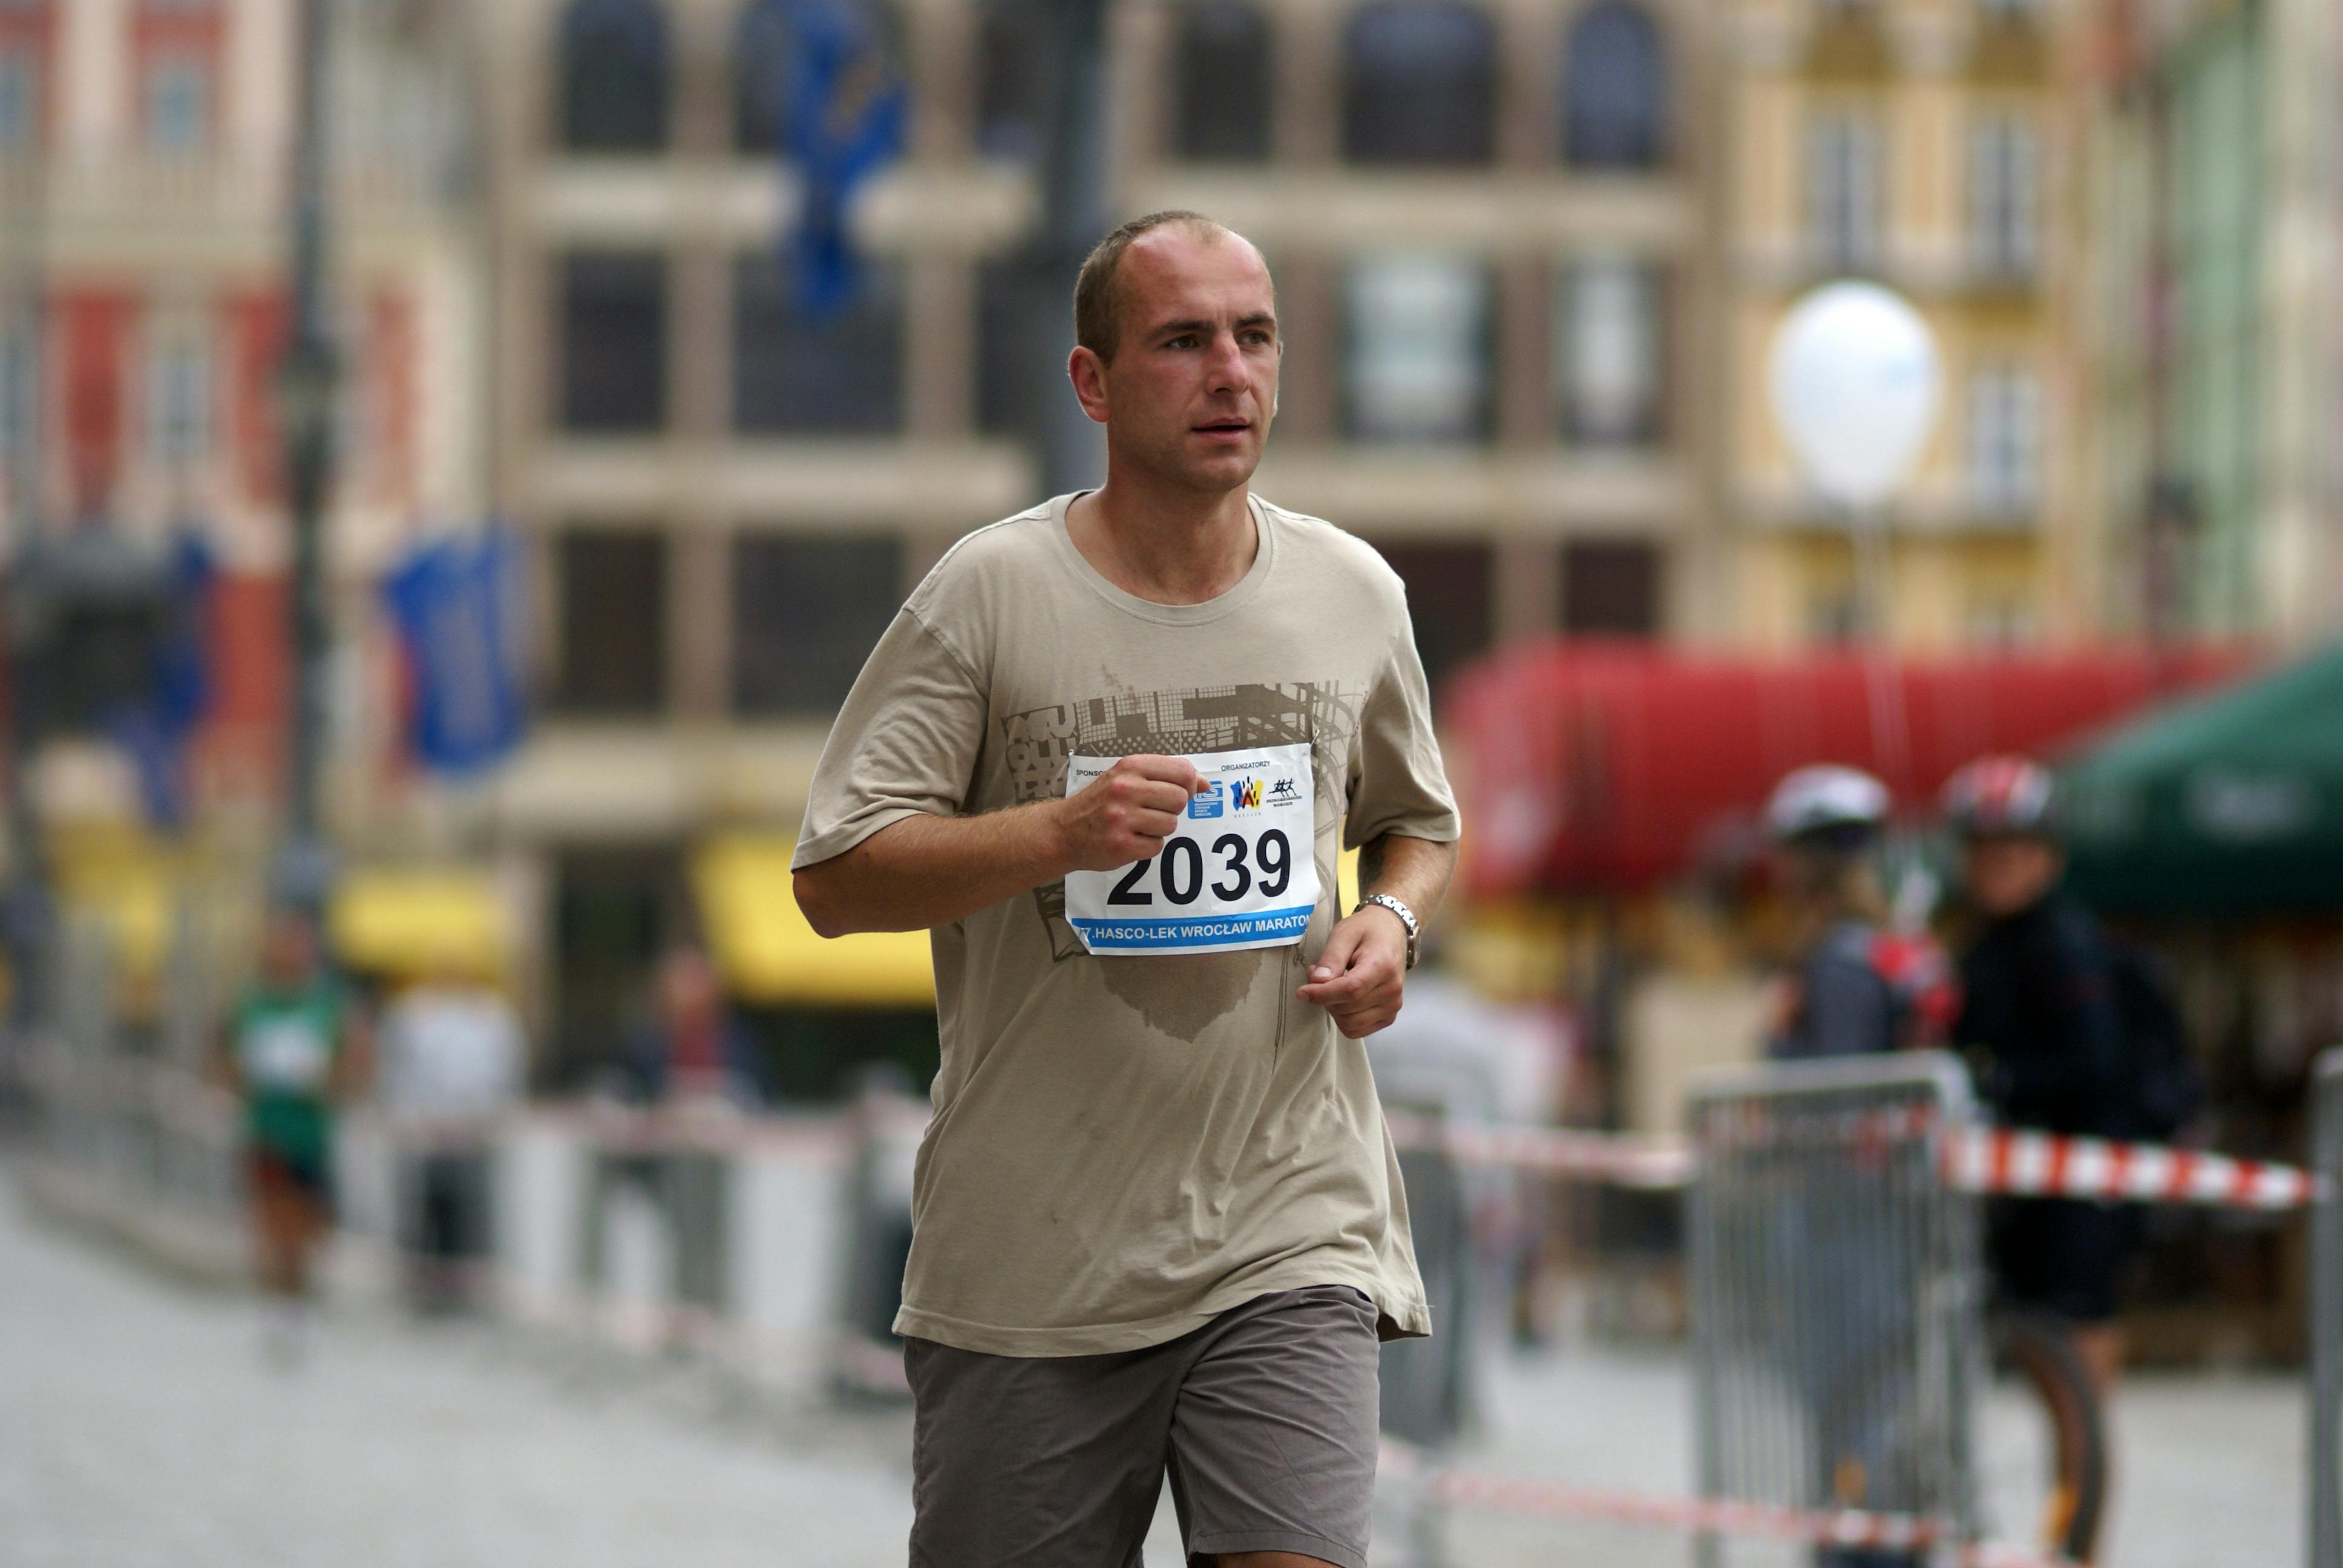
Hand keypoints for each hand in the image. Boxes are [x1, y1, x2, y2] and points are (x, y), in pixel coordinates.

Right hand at [1054, 754, 1204, 872]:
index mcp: (1129, 767)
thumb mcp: (1127, 776)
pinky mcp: (1121, 846)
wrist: (1064, 831)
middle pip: (1180, 799)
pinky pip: (1157, 846)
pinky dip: (1148, 845)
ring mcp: (1122, 819)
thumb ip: (1166, 774)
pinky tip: (1130, 839)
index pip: (1182, 771)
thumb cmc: (1100, 802)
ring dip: (1159, 828)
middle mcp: (1125, 790)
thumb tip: (1204, 784)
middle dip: (1171, 808)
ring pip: (1170, 824)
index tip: (1181, 791)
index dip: (1189, 784)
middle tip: (1150, 810)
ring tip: (1137, 825)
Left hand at [1296, 906, 1408, 1038]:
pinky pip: (1357, 1030)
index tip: (1301, 992)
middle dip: (1324, 996)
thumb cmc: (1367, 931)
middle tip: (1318, 975)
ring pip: (1349, 1023)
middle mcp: (1392, 989)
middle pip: (1347, 1008)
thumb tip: (1317, 981)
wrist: (1391, 933)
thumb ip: (1331, 958)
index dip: (1322, 994)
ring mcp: (1392, 1005)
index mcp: (1383, 965)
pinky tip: (1342, 999)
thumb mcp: (1344, 934)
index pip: (1351, 990)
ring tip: (1331, 985)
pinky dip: (1343, 1019)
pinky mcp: (1388, 1015)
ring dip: (1332, 1008)